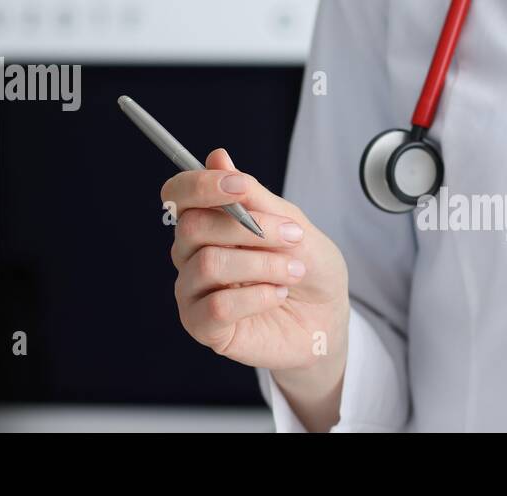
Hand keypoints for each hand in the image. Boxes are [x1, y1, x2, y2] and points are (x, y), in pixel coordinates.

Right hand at [162, 149, 349, 430]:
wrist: (327, 319)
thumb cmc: (309, 270)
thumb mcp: (292, 224)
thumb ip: (254, 197)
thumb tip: (217, 157)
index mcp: (209, 223)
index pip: (179, 194)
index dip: (202, 185)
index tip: (242, 187)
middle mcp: (192, 255)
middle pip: (192, 227)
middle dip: (251, 228)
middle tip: (293, 237)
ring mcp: (194, 292)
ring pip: (208, 265)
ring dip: (262, 265)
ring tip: (293, 272)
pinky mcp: (204, 327)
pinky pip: (216, 307)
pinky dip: (256, 297)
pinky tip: (277, 296)